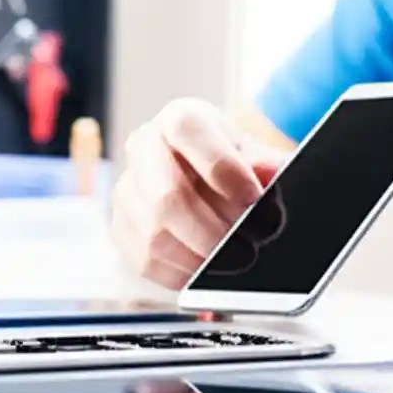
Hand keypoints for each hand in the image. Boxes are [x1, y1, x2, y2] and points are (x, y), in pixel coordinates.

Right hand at [111, 99, 286, 288]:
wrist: (215, 185)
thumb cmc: (236, 166)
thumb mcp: (258, 158)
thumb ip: (268, 166)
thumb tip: (269, 177)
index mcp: (180, 120)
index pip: (186, 131)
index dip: (221, 167)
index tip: (252, 198)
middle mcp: (144, 148)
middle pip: (165, 196)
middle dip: (211, 231)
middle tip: (247, 248)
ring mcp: (128, 190)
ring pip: (155, 236)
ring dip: (201, 256)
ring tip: (234, 259)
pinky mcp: (122, 229)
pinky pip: (147, 262)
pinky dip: (184, 273)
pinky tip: (209, 268)